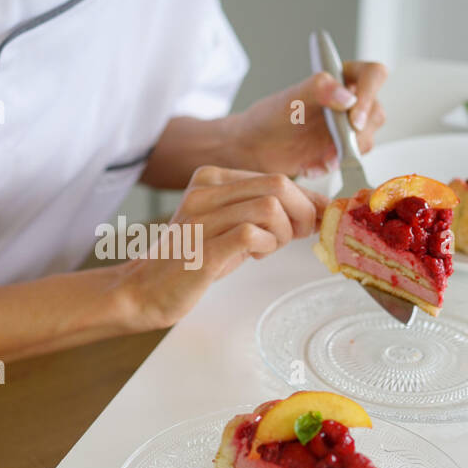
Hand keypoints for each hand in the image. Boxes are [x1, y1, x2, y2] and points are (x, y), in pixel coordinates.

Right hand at [116, 165, 326, 330]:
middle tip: (300, 236)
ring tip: (267, 248)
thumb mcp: (227, 226)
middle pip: (278, 184)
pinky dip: (266, 246)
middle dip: (303, 212)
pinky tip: (254, 256)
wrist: (144, 290)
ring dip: (283, 232)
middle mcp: (205, 190)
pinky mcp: (203, 246)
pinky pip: (252, 234)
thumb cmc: (189, 261)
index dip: (309, 198)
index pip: (275, 177)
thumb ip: (261, 213)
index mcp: (212, 178)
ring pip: (270, 206)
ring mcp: (202, 217)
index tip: (323, 217)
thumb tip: (313, 211)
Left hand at [230, 62, 387, 177]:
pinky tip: (310, 165)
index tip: (352, 119)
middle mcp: (352, 101)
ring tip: (318, 157)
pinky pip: (352, 161)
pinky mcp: (344, 151)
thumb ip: (318, 88)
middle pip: (376, 112)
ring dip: (346, 152)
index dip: (368, 95)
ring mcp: (350, 128)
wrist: (258, 146)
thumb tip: (347, 98)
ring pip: (368, 139)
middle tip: (334, 146)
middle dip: (357, 132)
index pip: (373, 75)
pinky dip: (332, 166)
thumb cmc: (272, 116)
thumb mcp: (292, 98)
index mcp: (343, 77)